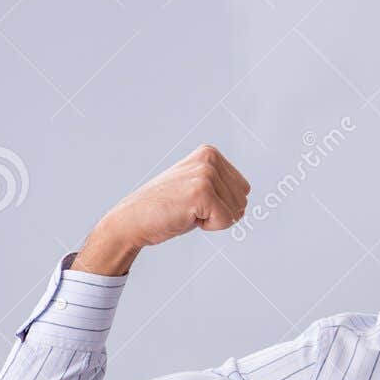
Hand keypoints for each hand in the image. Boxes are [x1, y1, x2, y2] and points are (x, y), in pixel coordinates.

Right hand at [72, 145, 250, 274]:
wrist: (133, 220)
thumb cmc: (166, 209)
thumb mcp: (197, 187)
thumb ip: (221, 186)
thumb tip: (246, 199)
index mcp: (210, 153)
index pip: (243, 189)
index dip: (222, 204)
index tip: (195, 201)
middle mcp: (209, 158)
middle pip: (243, 200)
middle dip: (220, 212)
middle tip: (190, 208)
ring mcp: (205, 174)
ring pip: (237, 211)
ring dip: (213, 219)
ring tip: (187, 211)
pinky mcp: (202, 193)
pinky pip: (227, 221)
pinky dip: (209, 227)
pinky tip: (186, 216)